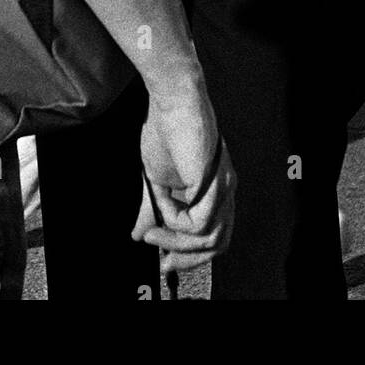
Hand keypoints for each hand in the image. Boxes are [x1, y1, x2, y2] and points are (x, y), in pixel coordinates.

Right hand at [133, 100, 235, 273]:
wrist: (170, 100)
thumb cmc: (165, 130)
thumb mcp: (154, 178)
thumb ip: (153, 209)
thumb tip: (138, 234)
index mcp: (216, 189)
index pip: (214, 234)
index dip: (191, 255)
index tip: (165, 263)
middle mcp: (225, 189)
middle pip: (218, 243)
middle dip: (188, 259)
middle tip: (163, 263)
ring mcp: (223, 186)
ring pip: (210, 238)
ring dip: (177, 243)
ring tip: (153, 233)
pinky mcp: (213, 182)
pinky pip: (199, 222)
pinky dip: (177, 225)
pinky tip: (162, 213)